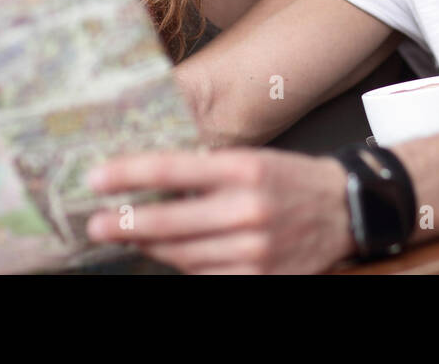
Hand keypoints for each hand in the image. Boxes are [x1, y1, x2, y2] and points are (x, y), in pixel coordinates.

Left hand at [85, 148, 355, 273]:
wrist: (344, 209)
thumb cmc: (289, 178)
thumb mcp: (250, 159)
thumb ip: (205, 170)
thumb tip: (147, 180)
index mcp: (244, 169)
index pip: (172, 168)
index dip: (128, 174)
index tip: (95, 178)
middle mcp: (249, 209)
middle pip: (170, 220)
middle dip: (126, 222)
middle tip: (94, 224)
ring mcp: (255, 250)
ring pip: (183, 254)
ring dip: (152, 246)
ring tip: (130, 236)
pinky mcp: (260, 278)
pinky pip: (206, 276)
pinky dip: (185, 266)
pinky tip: (170, 254)